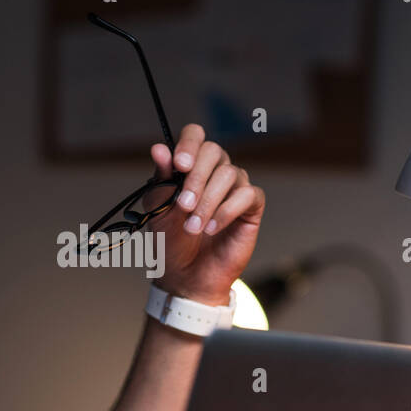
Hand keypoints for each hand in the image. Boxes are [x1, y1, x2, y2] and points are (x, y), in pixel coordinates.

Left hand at [146, 124, 264, 305]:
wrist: (185, 275)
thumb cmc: (170, 240)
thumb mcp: (158, 208)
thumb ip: (161, 179)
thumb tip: (158, 148)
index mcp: (191, 165)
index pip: (196, 135)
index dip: (189, 143)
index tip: (179, 164)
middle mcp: (215, 170)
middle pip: (214, 151)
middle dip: (196, 178)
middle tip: (183, 206)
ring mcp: (235, 187)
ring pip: (229, 174)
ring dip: (208, 202)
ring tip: (193, 226)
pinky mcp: (252, 207)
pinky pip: (247, 195)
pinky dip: (226, 211)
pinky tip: (212, 229)